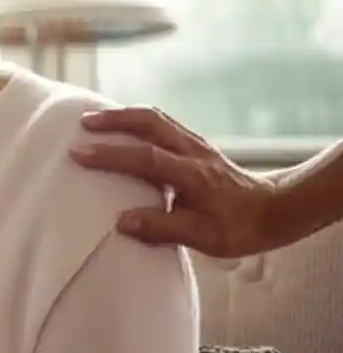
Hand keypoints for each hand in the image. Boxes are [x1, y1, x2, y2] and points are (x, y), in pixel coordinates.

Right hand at [71, 106, 280, 257]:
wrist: (275, 210)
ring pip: (156, 118)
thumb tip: (121, 222)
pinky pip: (163, 123)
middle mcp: (192, 152)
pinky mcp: (196, 145)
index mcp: (192, 175)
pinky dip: (139, 119)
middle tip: (83, 122)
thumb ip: (162, 228)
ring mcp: (195, 144)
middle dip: (113, 119)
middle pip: (150, 122)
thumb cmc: (239, 227)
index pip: (146, 159)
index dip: (111, 155)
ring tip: (96, 119)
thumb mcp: (203, 237)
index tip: (78, 153)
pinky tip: (125, 126)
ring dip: (124, 115)